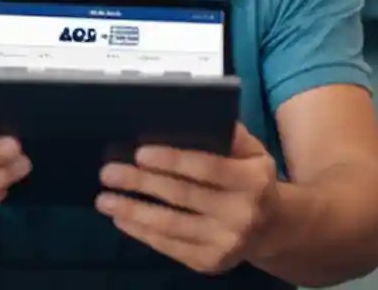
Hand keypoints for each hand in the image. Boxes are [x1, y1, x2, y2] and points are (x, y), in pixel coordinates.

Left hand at [96, 123, 279, 274]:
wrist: (272, 229)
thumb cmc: (253, 182)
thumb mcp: (254, 153)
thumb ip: (232, 136)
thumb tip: (201, 115)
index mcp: (252, 181)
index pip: (207, 168)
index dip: (172, 160)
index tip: (140, 152)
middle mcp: (241, 214)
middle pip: (182, 195)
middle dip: (141, 183)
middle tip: (109, 172)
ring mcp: (224, 243)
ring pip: (170, 225)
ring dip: (132, 211)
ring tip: (105, 199)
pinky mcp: (209, 263)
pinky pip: (168, 245)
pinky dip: (141, 232)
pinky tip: (122, 219)